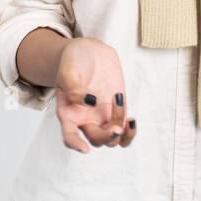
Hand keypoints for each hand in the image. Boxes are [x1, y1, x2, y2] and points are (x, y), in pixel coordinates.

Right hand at [55, 37, 135, 151]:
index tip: (84, 148)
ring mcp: (102, 117)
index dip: (75, 145)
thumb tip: (88, 102)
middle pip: (96, 140)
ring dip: (119, 132)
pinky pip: (124, 131)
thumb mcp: (68, 69)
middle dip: (106, 137)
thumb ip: (73, 86)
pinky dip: (130, 131)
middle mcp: (85, 119)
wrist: (88, 52)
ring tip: (122, 109)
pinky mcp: (116, 111)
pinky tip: (132, 120)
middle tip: (115, 128)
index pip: (69, 136)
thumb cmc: (73, 61)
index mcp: (68, 113)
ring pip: (112, 139)